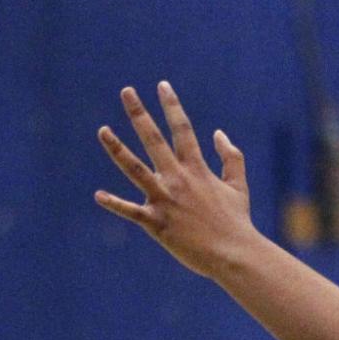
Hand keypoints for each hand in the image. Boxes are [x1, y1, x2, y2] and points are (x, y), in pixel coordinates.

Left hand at [95, 82, 256, 277]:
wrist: (234, 254)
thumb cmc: (237, 222)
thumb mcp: (239, 186)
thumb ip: (231, 157)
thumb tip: (218, 133)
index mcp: (197, 170)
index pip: (183, 130)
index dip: (172, 106)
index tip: (162, 85)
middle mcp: (179, 179)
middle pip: (155, 140)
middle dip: (139, 114)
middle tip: (126, 91)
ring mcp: (166, 200)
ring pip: (136, 169)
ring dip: (117, 149)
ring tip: (102, 130)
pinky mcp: (157, 223)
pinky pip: (132, 212)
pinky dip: (115, 204)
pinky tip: (99, 195)